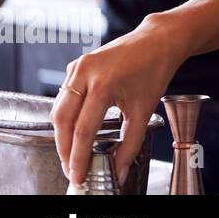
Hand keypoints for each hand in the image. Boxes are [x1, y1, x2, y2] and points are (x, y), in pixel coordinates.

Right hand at [51, 15, 189, 186]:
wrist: (159, 40)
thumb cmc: (155, 70)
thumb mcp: (145, 110)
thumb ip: (130, 144)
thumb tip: (119, 171)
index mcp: (103, 85)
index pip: (82, 131)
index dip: (78, 158)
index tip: (78, 177)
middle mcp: (84, 73)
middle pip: (63, 121)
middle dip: (64, 150)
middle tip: (72, 169)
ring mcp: (77, 66)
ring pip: (59, 108)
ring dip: (62, 133)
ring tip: (73, 154)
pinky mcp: (76, 64)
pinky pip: (64, 95)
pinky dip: (66, 115)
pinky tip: (75, 129)